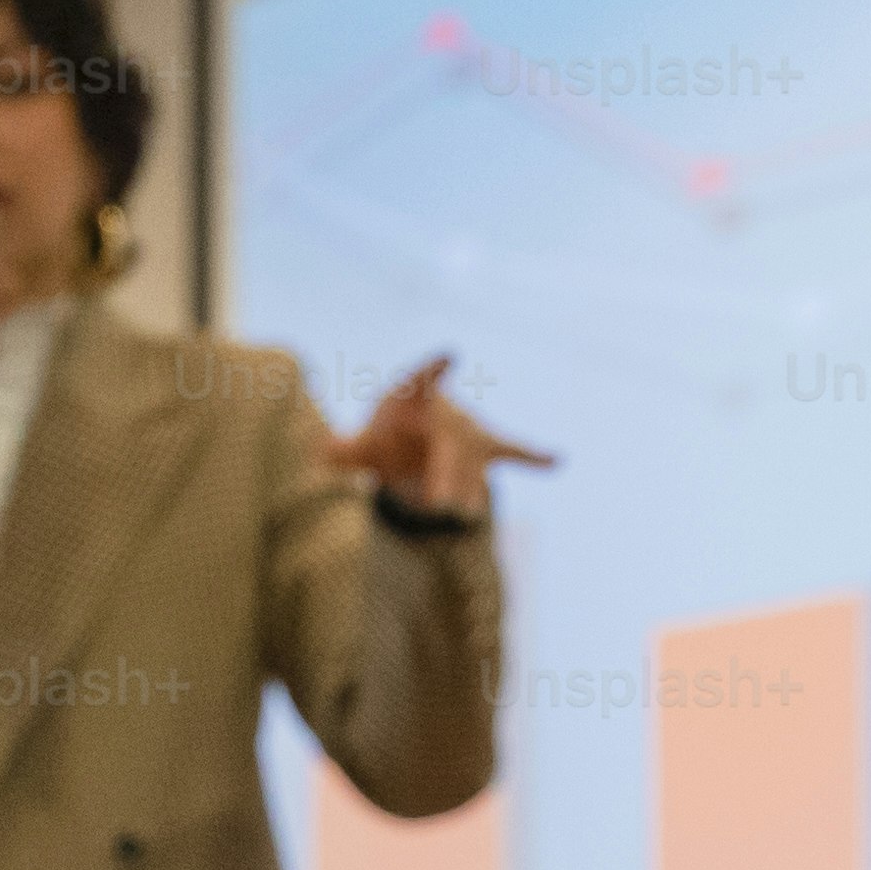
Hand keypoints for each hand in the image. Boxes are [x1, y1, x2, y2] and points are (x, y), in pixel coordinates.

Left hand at [313, 351, 556, 520]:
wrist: (413, 437)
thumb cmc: (385, 436)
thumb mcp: (363, 445)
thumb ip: (343, 452)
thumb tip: (314, 455)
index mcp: (410, 396)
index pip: (420, 380)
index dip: (432, 369)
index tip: (449, 356)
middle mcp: (444, 409)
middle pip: (449, 440)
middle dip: (446, 472)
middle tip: (438, 504)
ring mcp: (469, 428)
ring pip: (472, 458)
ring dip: (468, 486)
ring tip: (461, 514)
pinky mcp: (487, 447)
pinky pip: (513, 450)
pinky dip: (533, 456)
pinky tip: (556, 460)